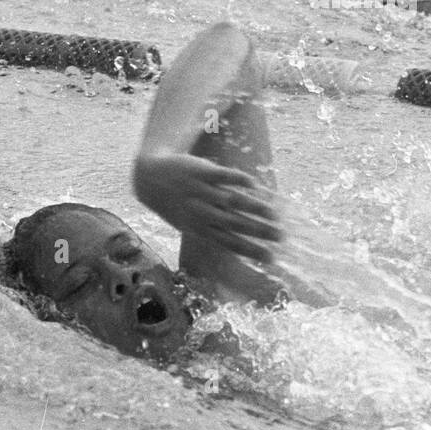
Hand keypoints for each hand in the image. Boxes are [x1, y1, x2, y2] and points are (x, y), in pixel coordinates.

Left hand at [133, 153, 283, 266]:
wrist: (150, 179)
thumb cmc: (176, 204)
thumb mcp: (189, 224)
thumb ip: (213, 231)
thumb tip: (241, 243)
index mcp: (200, 229)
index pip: (230, 243)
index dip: (251, 250)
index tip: (271, 258)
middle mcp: (202, 213)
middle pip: (235, 224)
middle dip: (259, 231)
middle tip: (281, 236)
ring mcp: (202, 191)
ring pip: (232, 201)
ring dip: (254, 208)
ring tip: (275, 213)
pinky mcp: (201, 171)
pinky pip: (222, 176)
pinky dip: (238, 180)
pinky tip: (255, 185)